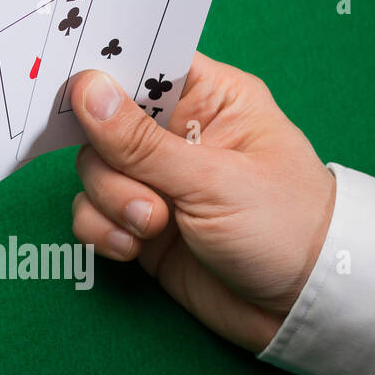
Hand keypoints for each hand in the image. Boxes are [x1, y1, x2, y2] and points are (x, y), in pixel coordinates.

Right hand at [68, 52, 335, 351]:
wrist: (301, 310)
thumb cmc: (285, 227)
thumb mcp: (214, 180)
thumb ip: (141, 141)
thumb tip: (85, 88)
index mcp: (209, 100)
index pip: (145, 64)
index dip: (106, 73)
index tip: (74, 88)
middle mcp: (177, 135)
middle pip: (104, 123)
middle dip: (112, 163)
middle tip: (147, 194)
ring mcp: (155, 180)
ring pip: (93, 171)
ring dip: (112, 202)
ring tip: (151, 228)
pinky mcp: (138, 223)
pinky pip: (91, 212)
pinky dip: (102, 230)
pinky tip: (133, 248)